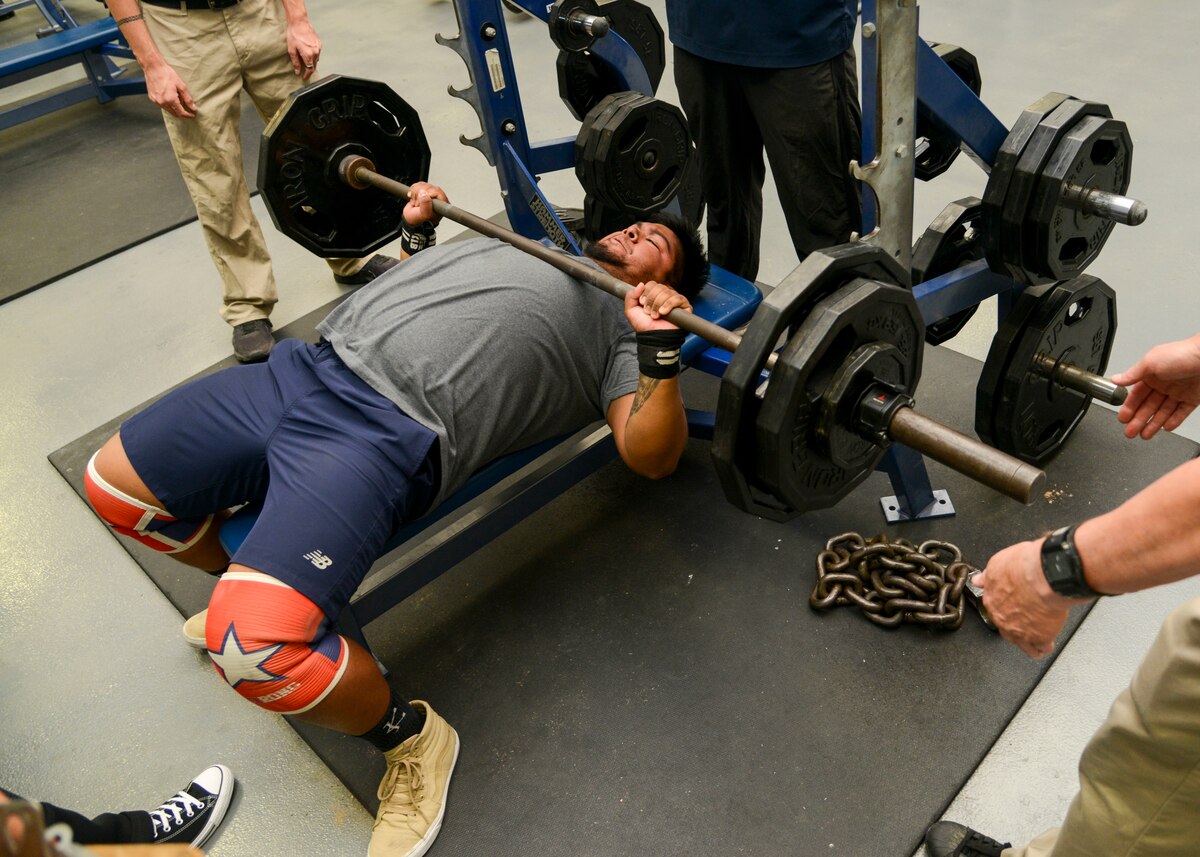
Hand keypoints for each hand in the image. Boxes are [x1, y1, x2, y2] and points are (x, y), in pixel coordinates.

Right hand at [145, 62, 195, 117]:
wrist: (153, 67)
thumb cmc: (167, 74)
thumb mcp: (181, 86)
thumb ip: (188, 99)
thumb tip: (193, 108)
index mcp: (170, 99)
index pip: (181, 113)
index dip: (188, 115)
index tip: (193, 115)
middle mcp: (162, 102)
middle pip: (175, 113)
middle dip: (182, 113)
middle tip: (188, 110)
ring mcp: (156, 101)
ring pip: (168, 110)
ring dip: (175, 108)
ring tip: (179, 99)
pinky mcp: (152, 98)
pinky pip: (162, 105)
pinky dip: (168, 104)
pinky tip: (170, 97)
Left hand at [287, 19, 321, 78]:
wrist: (299, 22)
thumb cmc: (294, 34)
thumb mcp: (292, 50)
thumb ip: (296, 62)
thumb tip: (298, 71)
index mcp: (309, 55)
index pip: (310, 69)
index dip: (307, 75)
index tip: (304, 77)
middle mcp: (315, 52)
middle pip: (314, 65)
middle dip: (309, 70)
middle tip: (304, 72)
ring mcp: (318, 48)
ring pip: (316, 59)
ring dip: (311, 62)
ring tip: (305, 61)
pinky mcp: (319, 43)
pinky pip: (317, 53)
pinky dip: (313, 55)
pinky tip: (308, 52)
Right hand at [402, 182, 447, 226]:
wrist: (410, 221)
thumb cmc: (419, 221)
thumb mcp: (424, 215)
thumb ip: (426, 204)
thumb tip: (424, 193)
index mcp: (442, 204)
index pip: (437, 191)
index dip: (427, 194)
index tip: (421, 201)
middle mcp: (438, 198)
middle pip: (429, 186)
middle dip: (419, 194)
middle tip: (417, 204)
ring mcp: (431, 194)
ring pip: (423, 185)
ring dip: (415, 193)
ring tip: (415, 203)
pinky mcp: (424, 191)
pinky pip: (418, 184)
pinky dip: (412, 190)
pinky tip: (412, 197)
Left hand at [624, 281, 691, 332]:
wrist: (653, 337)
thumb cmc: (644, 326)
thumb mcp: (631, 310)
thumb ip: (630, 296)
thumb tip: (641, 284)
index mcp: (655, 295)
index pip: (652, 284)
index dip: (646, 293)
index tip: (642, 304)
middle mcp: (666, 296)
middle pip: (660, 287)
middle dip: (651, 300)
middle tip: (648, 312)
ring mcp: (675, 300)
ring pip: (667, 292)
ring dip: (658, 304)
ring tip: (655, 315)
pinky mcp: (685, 306)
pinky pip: (678, 299)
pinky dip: (668, 304)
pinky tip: (663, 313)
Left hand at [974, 539, 1073, 658]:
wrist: (1042, 576)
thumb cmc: (1023, 567)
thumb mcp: (997, 564)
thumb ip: (988, 576)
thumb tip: (978, 579)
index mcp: (992, 600)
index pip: (994, 609)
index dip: (1004, 608)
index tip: (1012, 607)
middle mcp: (1003, 619)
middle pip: (1007, 630)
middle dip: (1016, 628)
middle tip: (1026, 622)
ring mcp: (1021, 631)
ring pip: (1024, 645)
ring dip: (1030, 643)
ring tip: (1036, 641)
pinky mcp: (1040, 637)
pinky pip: (1043, 648)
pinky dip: (1047, 645)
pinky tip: (1049, 642)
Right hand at [1113, 333, 1199, 438]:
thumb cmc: (1183, 353)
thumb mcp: (1150, 361)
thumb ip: (1132, 373)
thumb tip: (1115, 379)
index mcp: (1152, 374)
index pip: (1137, 395)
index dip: (1129, 407)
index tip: (1123, 418)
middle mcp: (1164, 383)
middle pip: (1148, 406)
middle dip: (1138, 420)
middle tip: (1130, 432)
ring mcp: (1179, 392)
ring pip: (1163, 412)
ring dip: (1153, 424)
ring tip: (1144, 435)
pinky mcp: (1193, 398)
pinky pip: (1181, 412)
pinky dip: (1173, 421)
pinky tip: (1166, 428)